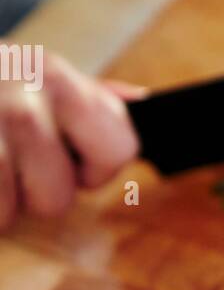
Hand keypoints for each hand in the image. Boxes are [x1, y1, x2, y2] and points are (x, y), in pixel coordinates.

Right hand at [0, 50, 140, 229]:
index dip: (96, 165)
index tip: (71, 154)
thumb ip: (91, 99)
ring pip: (10, 214)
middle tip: (10, 160)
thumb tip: (143, 103)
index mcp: (54, 75)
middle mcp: (19, 98)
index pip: (118, 147)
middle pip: (57, 197)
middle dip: (35, 192)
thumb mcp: (35, 76)